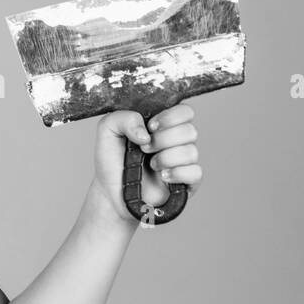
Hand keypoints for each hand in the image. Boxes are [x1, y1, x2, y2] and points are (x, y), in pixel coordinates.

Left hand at [92, 103, 202, 225]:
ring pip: (191, 152)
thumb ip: (123, 118)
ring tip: (150, 165)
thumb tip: (145, 132)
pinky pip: (196, 173)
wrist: (110, 191)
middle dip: (163, 140)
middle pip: (190, 130)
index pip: (185, 112)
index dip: (170, 117)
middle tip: (144, 149)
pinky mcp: (188, 182)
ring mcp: (183, 162)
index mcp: (163, 125)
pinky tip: (162, 176)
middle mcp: (177, 141)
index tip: (151, 127)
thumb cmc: (111, 160)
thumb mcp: (107, 130)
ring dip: (165, 158)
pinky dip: (177, 173)